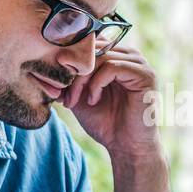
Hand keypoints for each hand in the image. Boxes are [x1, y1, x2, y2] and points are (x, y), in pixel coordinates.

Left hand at [61, 45, 163, 161]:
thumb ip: (68, 79)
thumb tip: (47, 64)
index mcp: (117, 57)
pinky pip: (113, 67)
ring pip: (101, 57)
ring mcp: (140, 64)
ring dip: (82, 80)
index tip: (58, 85)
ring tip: (77, 100)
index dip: (71, 62)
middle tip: (66, 95)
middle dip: (75, 72)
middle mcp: (131, 56)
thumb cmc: (105, 123)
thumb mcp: (79, 97)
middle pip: (94, 48)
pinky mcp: (145, 75)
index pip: (90, 44)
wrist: (125, 147)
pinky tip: (93, 100)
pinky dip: (97, 83)